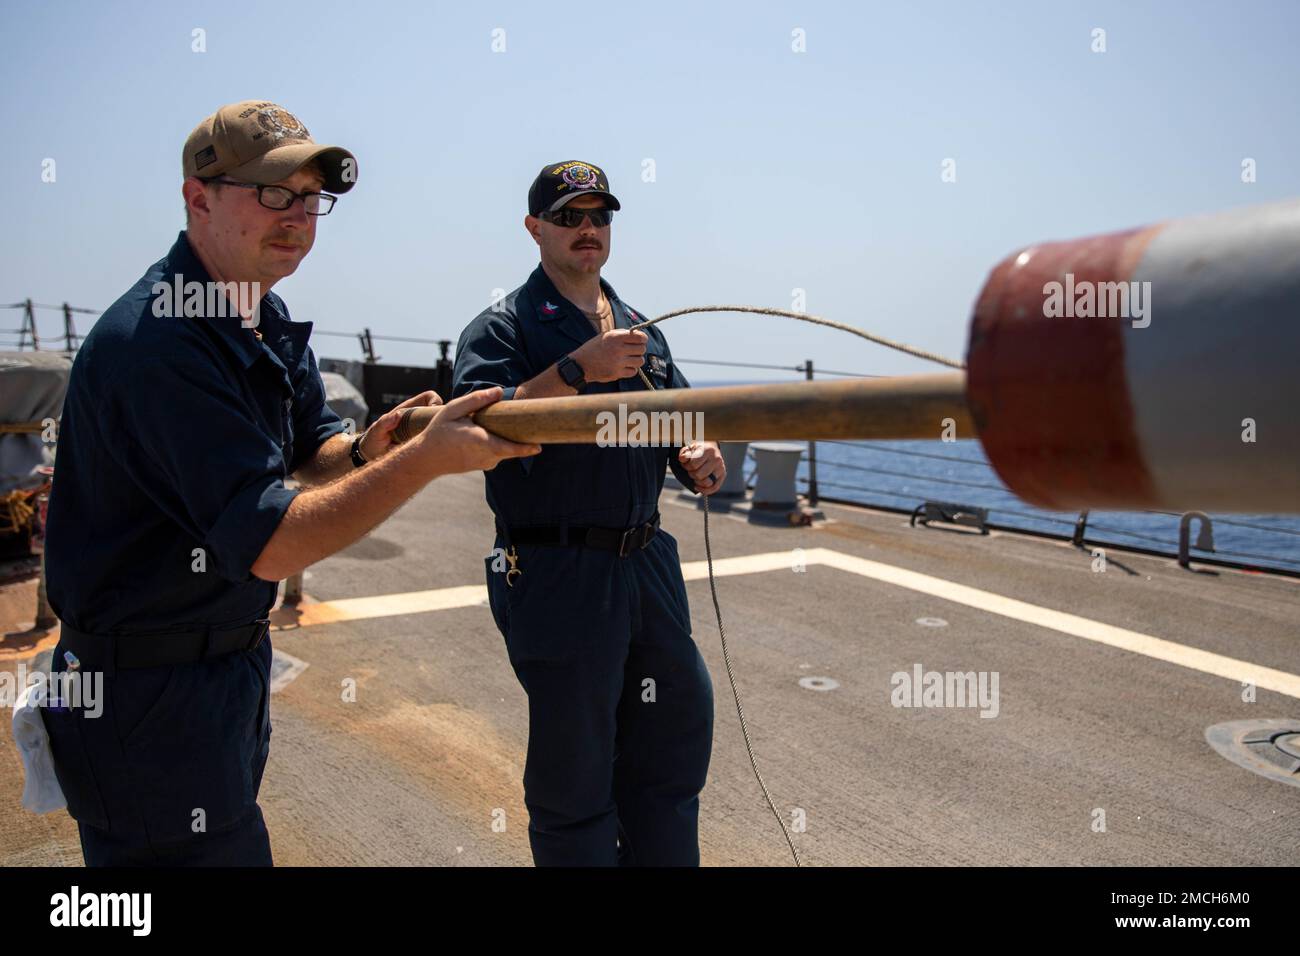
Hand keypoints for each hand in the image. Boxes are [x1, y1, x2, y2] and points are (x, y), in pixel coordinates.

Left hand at [360, 390, 441, 461]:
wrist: (373, 457)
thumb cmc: (374, 442)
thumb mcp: (376, 432)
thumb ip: (383, 423)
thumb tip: (397, 415)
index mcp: (409, 410)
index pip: (429, 397)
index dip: (435, 401)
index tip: (433, 413)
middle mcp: (418, 418)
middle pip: (441, 411)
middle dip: (443, 419)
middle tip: (436, 432)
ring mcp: (423, 430)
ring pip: (441, 426)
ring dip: (442, 432)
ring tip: (433, 442)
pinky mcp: (425, 443)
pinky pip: (437, 440)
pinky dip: (439, 444)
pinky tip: (432, 451)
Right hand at [409, 387, 540, 475]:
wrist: (426, 459)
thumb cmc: (438, 431)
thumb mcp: (452, 410)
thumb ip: (476, 400)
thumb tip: (499, 391)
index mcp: (478, 441)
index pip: (507, 447)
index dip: (524, 448)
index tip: (539, 446)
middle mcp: (485, 456)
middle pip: (512, 449)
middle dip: (524, 440)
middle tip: (536, 428)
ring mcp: (485, 463)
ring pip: (505, 451)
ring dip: (509, 439)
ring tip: (511, 426)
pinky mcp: (484, 465)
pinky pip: (498, 453)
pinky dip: (500, 444)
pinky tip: (493, 433)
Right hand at [571, 329, 647, 382]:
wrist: (580, 364)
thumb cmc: (594, 348)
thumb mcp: (605, 336)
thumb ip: (621, 334)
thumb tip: (638, 335)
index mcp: (615, 337)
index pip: (639, 337)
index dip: (643, 338)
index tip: (642, 340)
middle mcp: (617, 349)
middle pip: (642, 349)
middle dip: (640, 349)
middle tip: (634, 350)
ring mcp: (618, 363)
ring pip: (640, 361)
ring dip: (636, 360)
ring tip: (629, 358)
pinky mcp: (617, 374)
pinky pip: (633, 371)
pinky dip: (631, 369)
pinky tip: (625, 366)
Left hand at [678, 441, 725, 495]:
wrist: (711, 448)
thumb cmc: (698, 450)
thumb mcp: (689, 448)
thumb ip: (684, 453)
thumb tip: (684, 459)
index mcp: (707, 450)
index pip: (693, 465)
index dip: (687, 467)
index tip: (687, 464)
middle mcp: (716, 459)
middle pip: (699, 475)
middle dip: (692, 474)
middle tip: (691, 471)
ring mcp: (721, 468)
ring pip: (707, 483)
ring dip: (698, 482)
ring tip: (696, 477)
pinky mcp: (723, 475)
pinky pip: (714, 488)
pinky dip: (705, 491)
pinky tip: (698, 487)